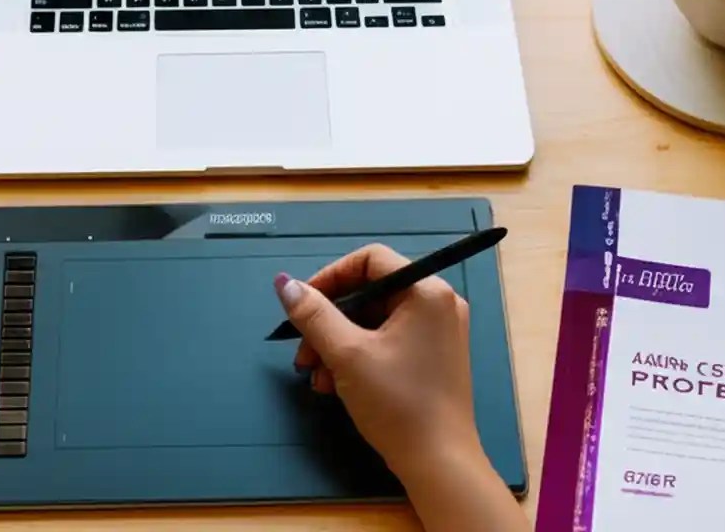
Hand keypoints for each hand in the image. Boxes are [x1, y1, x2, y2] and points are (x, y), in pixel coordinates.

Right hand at [273, 244, 478, 479]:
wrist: (438, 463)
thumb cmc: (398, 403)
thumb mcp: (346, 354)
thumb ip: (313, 315)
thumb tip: (285, 284)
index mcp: (427, 291)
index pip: (369, 260)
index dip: (330, 277)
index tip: (302, 304)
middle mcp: (438, 304)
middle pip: (370, 293)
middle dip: (329, 321)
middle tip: (303, 351)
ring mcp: (438, 331)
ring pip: (374, 321)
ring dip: (338, 344)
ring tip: (317, 375)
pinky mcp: (432, 356)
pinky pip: (387, 341)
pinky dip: (358, 356)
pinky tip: (334, 384)